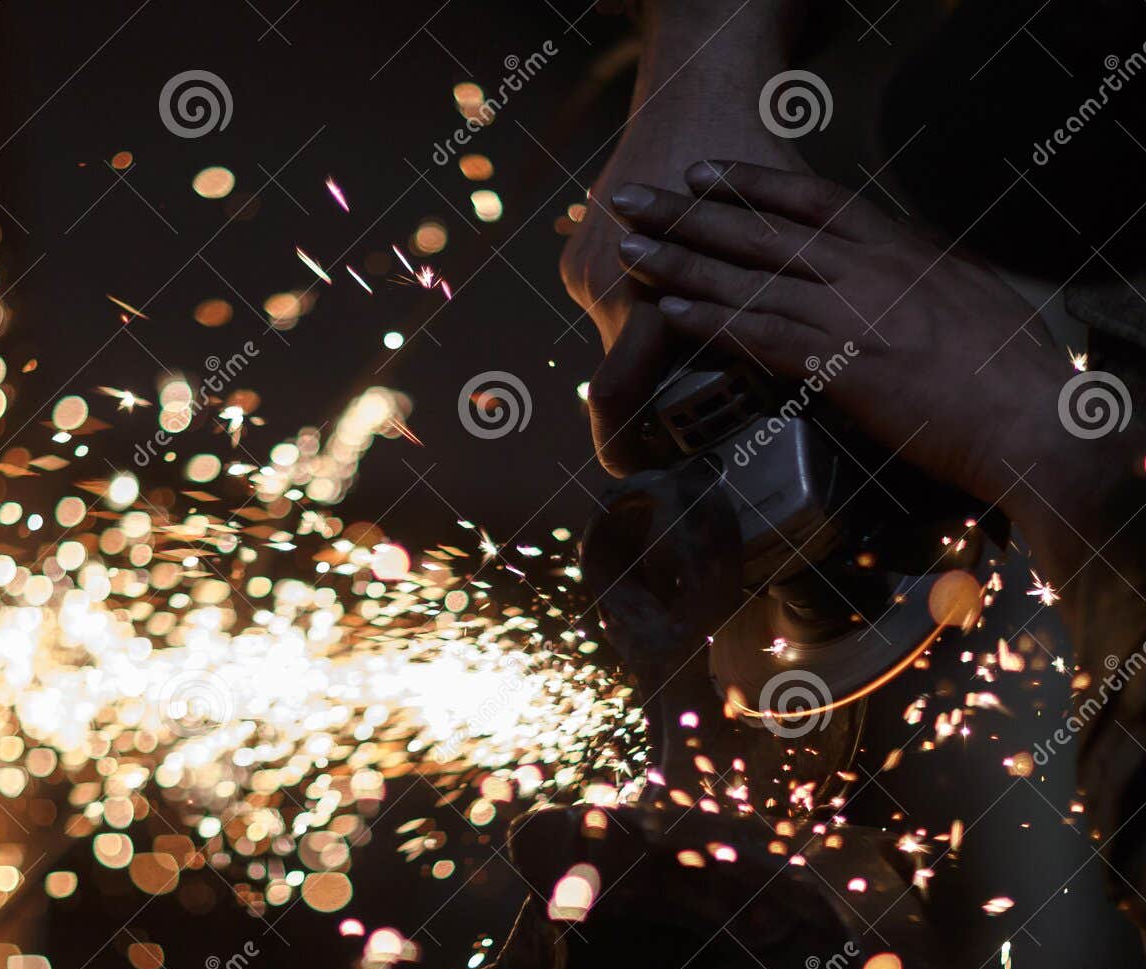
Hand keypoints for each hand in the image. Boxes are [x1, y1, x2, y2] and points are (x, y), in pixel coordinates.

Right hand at [559, 0, 806, 475]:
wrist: (703, 75)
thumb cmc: (756, 151)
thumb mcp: (789, 243)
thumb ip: (783, 316)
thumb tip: (803, 376)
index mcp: (652, 302)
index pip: (615, 399)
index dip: (620, 446)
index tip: (632, 472)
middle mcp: (609, 292)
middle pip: (624, 374)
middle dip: (658, 397)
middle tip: (686, 426)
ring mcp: (590, 269)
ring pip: (624, 339)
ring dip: (655, 349)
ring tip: (690, 348)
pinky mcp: (584, 250)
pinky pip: (613, 299)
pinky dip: (641, 307)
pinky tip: (667, 296)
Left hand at [610, 159, 1124, 576]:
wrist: (1035, 420)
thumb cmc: (1008, 372)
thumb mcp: (964, 299)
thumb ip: (915, 279)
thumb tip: (889, 273)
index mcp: (902, 249)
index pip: (814, 199)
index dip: (750, 182)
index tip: (702, 171)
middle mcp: (871, 270)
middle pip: (762, 231)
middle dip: (690, 213)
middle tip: (636, 199)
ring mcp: (855, 314)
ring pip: (750, 280)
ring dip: (681, 264)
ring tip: (630, 250)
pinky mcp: (843, 366)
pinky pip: (759, 337)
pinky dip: (709, 323)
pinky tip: (667, 314)